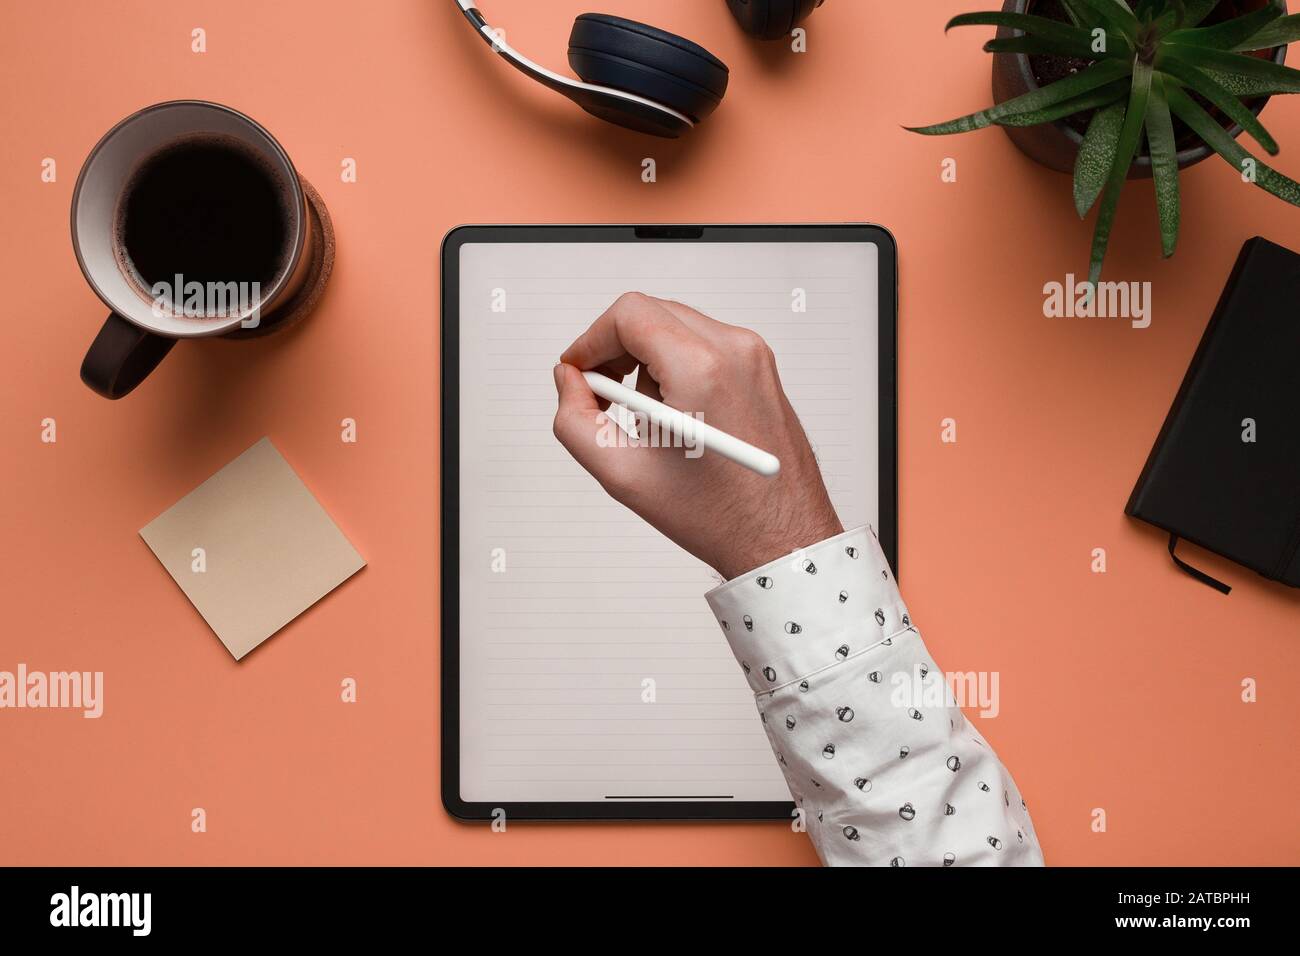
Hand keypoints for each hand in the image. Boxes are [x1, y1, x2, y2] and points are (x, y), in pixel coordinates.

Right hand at [552, 293, 842, 579]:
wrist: (782, 538)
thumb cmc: (716, 516)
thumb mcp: (623, 473)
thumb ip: (576, 419)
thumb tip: (568, 379)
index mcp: (702, 370)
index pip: (629, 315)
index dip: (591, 340)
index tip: (578, 370)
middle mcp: (735, 351)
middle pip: (652, 313)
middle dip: (615, 348)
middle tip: (601, 393)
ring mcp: (755, 357)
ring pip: (676, 327)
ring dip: (646, 361)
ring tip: (646, 418)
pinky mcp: (762, 369)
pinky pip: (704, 345)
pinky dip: (676, 367)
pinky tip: (675, 417)